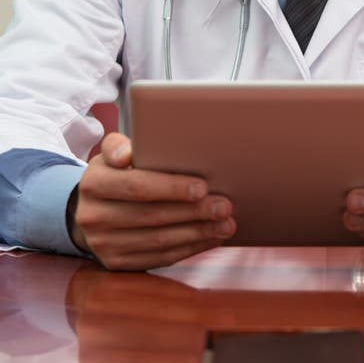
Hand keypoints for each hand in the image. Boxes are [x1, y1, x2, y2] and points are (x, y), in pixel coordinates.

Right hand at [68, 132, 235, 270]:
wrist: (91, 209)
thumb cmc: (114, 173)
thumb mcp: (111, 154)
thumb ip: (118, 146)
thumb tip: (128, 153)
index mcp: (94, 183)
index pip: (137, 187)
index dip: (172, 188)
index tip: (203, 187)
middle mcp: (93, 217)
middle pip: (152, 216)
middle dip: (193, 212)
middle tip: (224, 206)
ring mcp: (103, 245)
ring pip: (158, 241)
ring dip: (197, 233)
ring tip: (226, 224)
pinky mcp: (116, 264)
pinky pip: (158, 258)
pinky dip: (189, 248)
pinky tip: (210, 238)